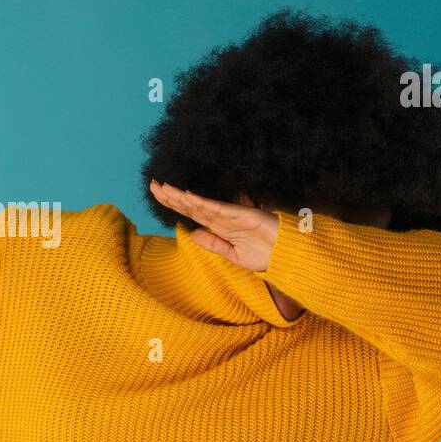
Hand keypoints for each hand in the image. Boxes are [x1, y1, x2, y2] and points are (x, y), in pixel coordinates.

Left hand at [149, 180, 278, 271]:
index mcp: (218, 227)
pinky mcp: (241, 215)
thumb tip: (193, 234)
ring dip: (181, 197)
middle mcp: (221, 218)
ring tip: (163, 187)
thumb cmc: (264, 255)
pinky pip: (217, 209)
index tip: (158, 195)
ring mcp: (230, 215)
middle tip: (152, 184)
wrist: (288, 257)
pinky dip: (202, 203)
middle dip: (170, 196)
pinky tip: (188, 197)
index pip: (191, 213)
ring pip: (200, 204)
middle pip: (190, 205)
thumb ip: (214, 245)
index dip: (174, 204)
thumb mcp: (233, 255)